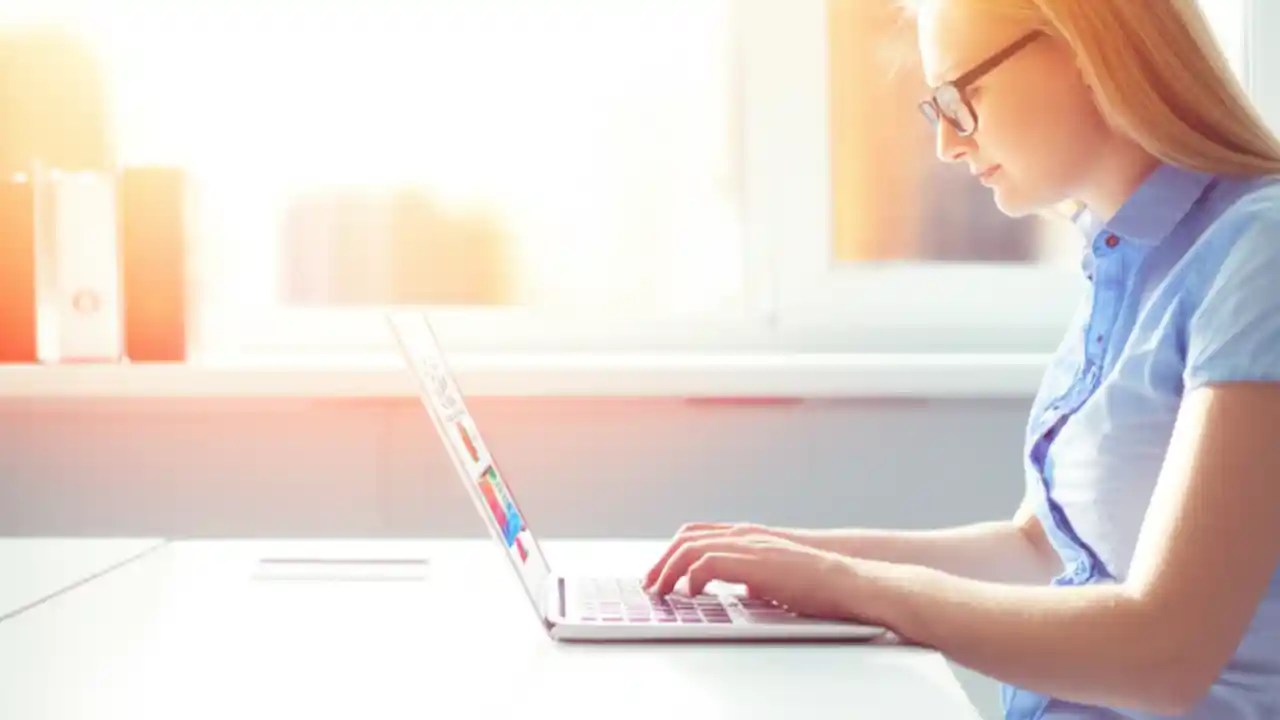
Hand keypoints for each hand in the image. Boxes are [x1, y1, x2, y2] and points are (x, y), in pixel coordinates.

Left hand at [644, 528, 878, 622]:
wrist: (844, 580)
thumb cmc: (814, 581)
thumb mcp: (773, 572)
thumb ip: (752, 574)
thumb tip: (739, 589)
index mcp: (747, 535)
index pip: (697, 532)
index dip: (672, 552)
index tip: (660, 573)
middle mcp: (743, 535)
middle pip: (686, 537)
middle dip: (662, 560)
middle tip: (651, 584)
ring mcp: (748, 545)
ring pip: (691, 547)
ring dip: (669, 569)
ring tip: (662, 591)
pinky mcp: (752, 562)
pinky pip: (707, 562)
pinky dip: (691, 577)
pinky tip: (690, 593)